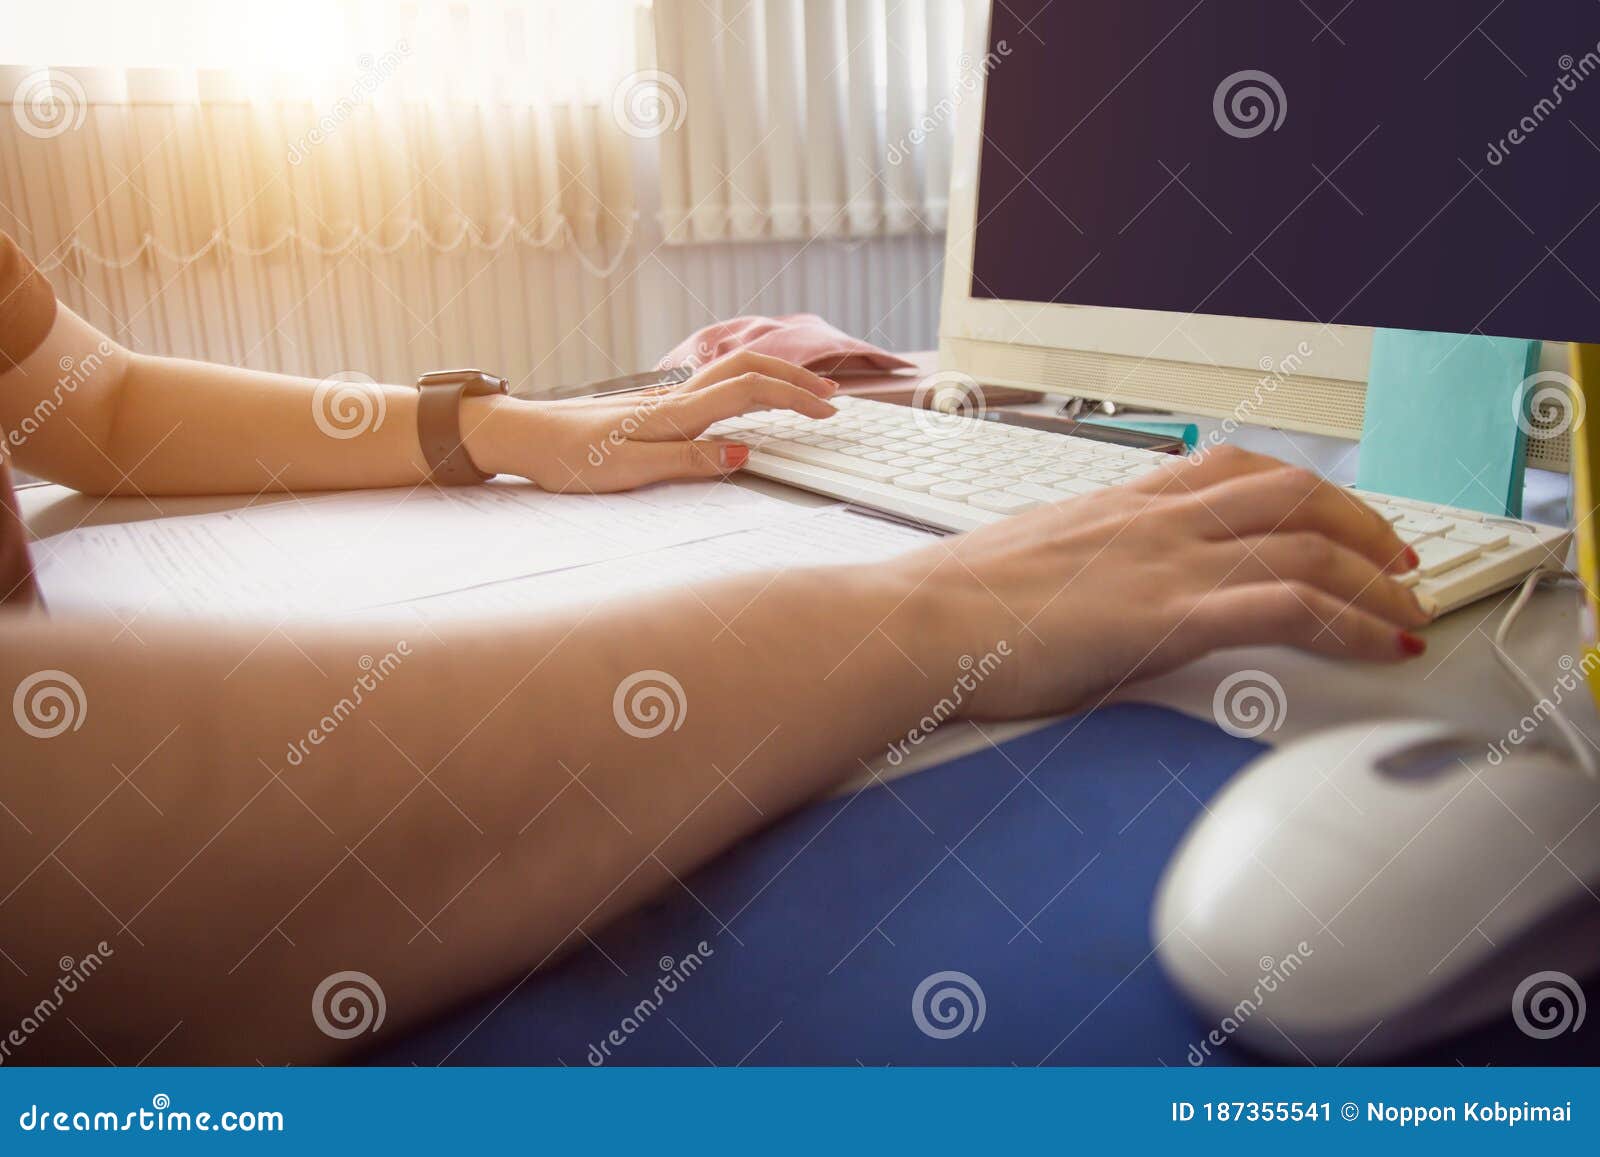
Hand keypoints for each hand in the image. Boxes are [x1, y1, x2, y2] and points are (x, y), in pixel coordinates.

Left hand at [461, 352, 837, 491]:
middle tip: (832, 397)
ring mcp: (664, 400)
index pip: (751, 389)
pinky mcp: (653, 408)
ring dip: (774, 378)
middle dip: (796, 378)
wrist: (520, 436)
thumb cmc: (567, 459)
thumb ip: (688, 462)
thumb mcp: (629, 471)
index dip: (795, 396)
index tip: (829, 412)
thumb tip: (744, 455)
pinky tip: (751, 401)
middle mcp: (674, 399)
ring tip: (805, 393)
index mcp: (675, 413)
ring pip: (731, 372)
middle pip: (749, 369)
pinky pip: (713, 386)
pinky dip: (748, 384)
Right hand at [891, 446, 1430, 721]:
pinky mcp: (1169, 615)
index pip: (1232, 469)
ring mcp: (1166, 561)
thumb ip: (1078, 566)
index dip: (1300, 490)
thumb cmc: (952, 605)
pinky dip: (1354, 623)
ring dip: (1375, 576)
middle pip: (1292, 492)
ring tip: (1406, 608)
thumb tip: (1091, 590)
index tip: (1333, 519)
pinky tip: (1382, 645)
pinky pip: (1291, 605)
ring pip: (1309, 541)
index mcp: (1119, 503)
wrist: (916, 624)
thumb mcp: (1029, 564)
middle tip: (1396, 561)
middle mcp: (1154, 518)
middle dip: (1360, 523)